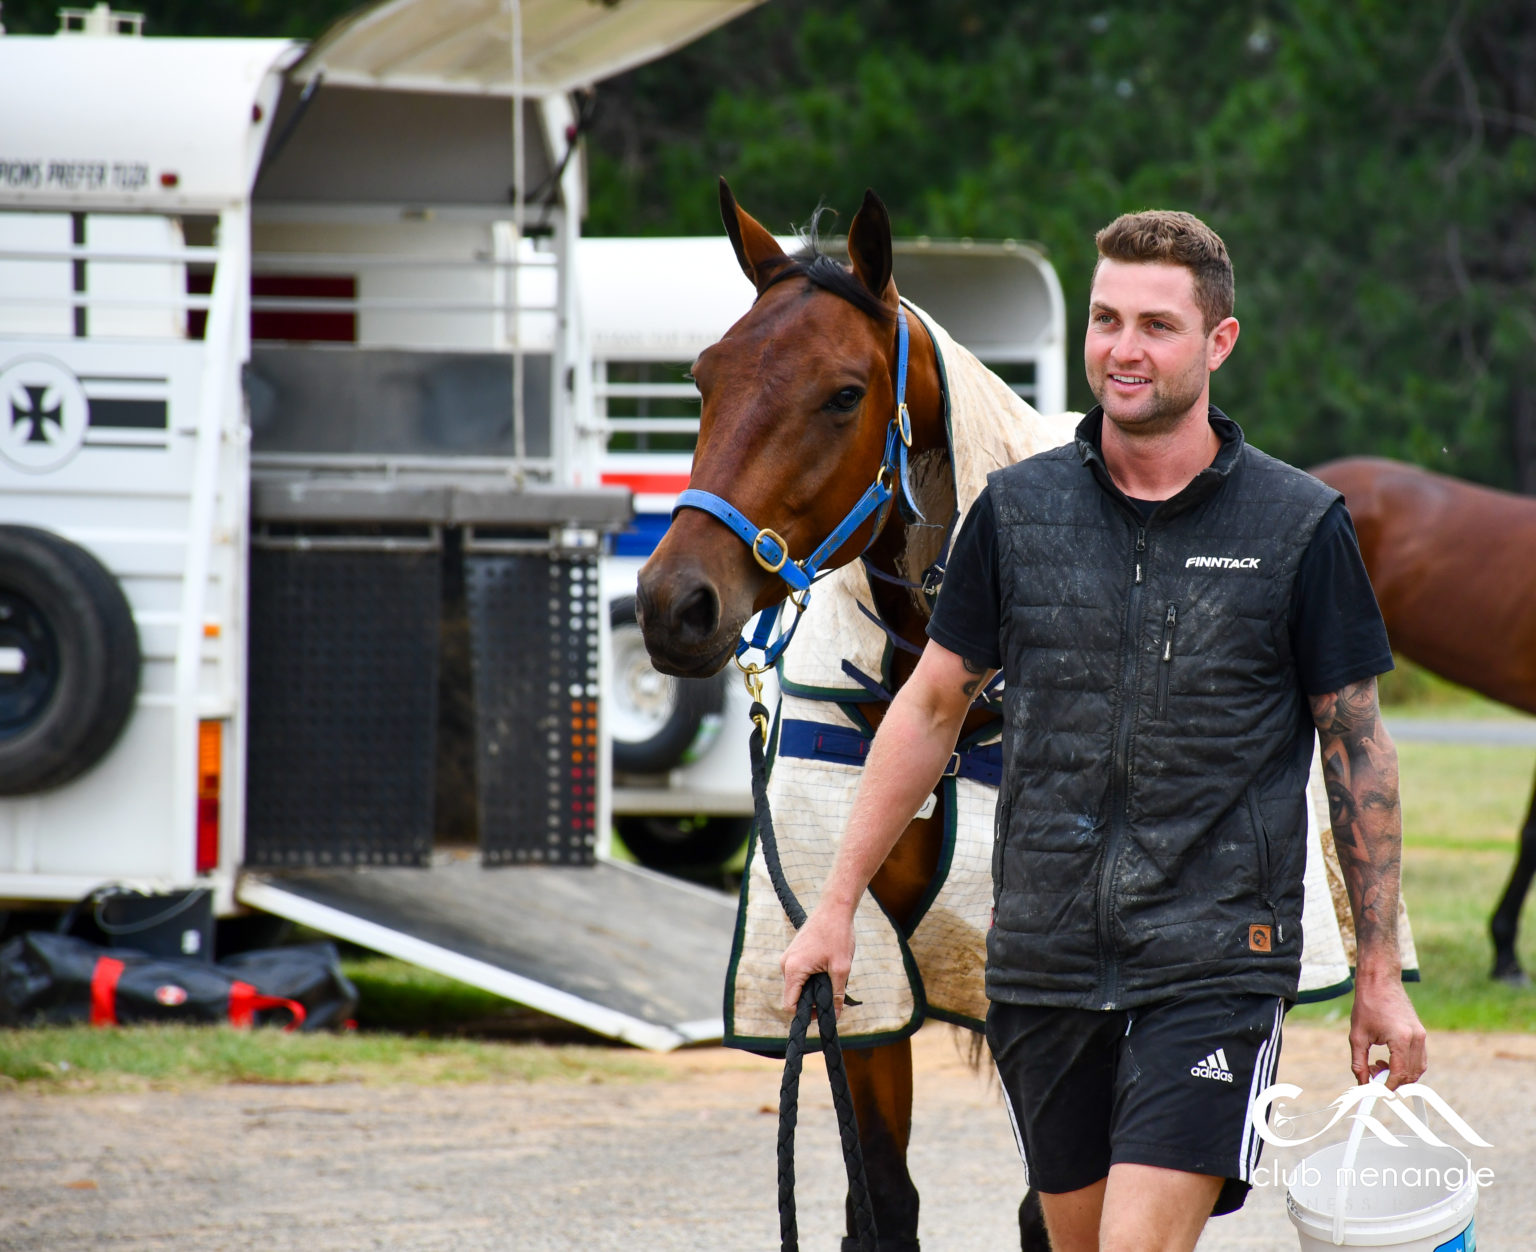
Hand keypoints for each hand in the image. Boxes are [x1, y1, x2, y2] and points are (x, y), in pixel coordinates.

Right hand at [780, 905, 855, 1017]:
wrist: (834, 908)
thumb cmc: (838, 935)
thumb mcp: (841, 968)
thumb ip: (837, 995)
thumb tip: (835, 1016)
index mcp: (793, 969)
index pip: (790, 1005)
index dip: (806, 1014)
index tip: (823, 1013)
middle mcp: (785, 964)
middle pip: (793, 995)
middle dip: (811, 1001)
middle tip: (832, 998)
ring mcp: (788, 957)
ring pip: (797, 984)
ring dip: (812, 988)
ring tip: (831, 980)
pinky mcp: (794, 952)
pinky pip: (798, 973)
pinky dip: (811, 977)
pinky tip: (826, 970)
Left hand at [1349, 973, 1427, 1088]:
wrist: (1379, 981)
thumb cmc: (1367, 1005)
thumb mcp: (1357, 1036)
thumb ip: (1359, 1063)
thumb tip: (1362, 1083)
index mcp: (1401, 1039)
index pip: (1399, 1074)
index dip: (1387, 1086)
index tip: (1375, 1090)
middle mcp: (1416, 1038)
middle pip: (1411, 1074)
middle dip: (1393, 1080)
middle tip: (1373, 1072)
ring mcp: (1421, 1035)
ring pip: (1418, 1068)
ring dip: (1401, 1074)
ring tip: (1378, 1063)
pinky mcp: (1421, 1033)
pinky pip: (1419, 1058)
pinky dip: (1406, 1064)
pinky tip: (1388, 1058)